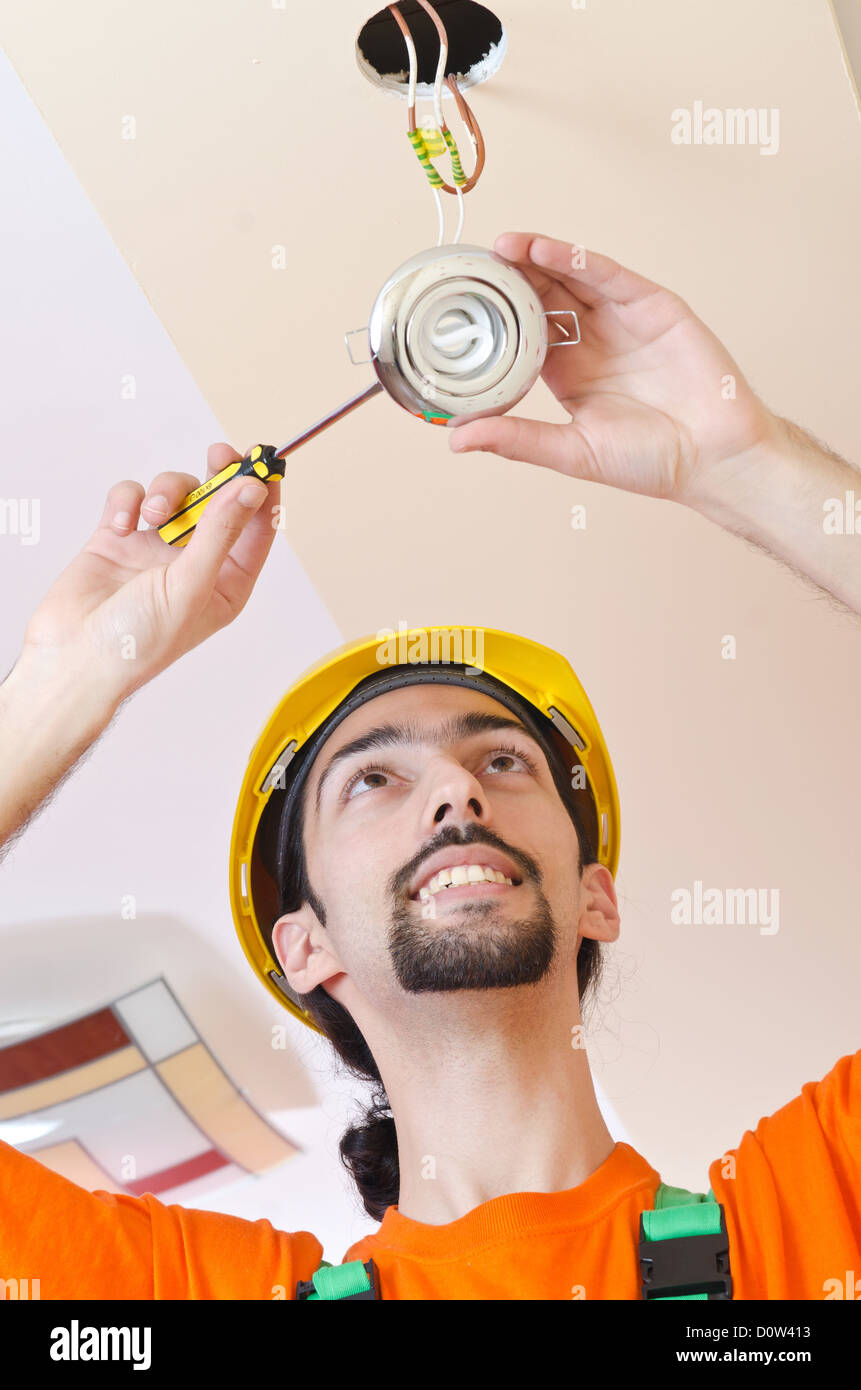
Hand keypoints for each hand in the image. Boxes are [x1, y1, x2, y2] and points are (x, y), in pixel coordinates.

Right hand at [20, 443, 281, 705]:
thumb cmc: (138, 642)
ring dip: (167, 493)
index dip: (262, 494)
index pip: (256, 531)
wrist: (74, 657)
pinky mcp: (119, 537)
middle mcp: (195, 563)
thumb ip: (221, 533)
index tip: (265, 462)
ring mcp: (156, 548)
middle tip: (220, 454)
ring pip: (175, 494)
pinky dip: (127, 502)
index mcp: (225, 583)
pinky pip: (132, 498)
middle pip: (218, 503)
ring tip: (154, 516)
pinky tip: (120, 525)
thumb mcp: (191, 586)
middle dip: (219, 476)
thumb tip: (251, 490)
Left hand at [449, 232, 778, 506]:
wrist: (714, 458)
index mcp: (568, 373)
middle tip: (473, 264)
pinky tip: (545, 251)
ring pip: (570, 279)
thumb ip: (517, 440)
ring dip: (536, 259)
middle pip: (543, 297)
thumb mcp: (571, 451)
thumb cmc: (651, 461)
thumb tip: (456, 439)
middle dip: (510, 279)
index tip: (459, 304)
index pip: (523, 332)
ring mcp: (621, 319)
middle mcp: (592, 341)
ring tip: (501, 247)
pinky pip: (607, 276)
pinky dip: (576, 260)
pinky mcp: (651, 305)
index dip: (494, 316)